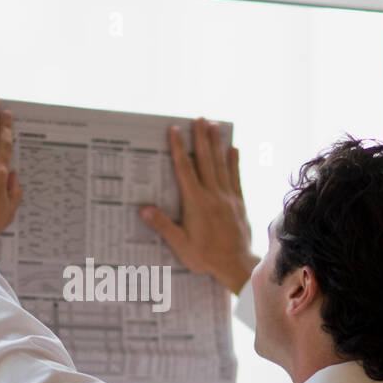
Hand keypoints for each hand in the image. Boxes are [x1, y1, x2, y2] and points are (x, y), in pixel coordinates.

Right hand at [140, 117, 259, 294]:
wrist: (236, 264)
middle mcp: (213, 195)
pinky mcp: (238, 203)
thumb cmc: (206, 257)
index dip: (178, 148)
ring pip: (221, 164)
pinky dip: (234, 162)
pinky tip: (233, 149)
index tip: (174, 130)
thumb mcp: (180, 244)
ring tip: (214, 125)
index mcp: (196, 202)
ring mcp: (228, 197)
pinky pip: (235, 177)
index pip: (185, 169)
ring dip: (216, 143)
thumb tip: (143, 209)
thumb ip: (163, 225)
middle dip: (201, 137)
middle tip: (198, 118)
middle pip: (205, 160)